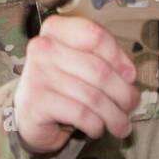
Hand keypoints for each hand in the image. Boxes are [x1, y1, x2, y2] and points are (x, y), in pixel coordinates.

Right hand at [13, 14, 140, 154]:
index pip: (96, 36)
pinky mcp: (37, 102)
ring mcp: (37, 74)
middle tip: (130, 107)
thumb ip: (106, 62)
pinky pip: (81, 114)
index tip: (129, 76)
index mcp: (55, 30)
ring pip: (93, 96)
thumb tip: (129, 77)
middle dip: (123, 93)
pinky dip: (95, 125)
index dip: (119, 58)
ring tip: (120, 125)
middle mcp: (42, 48)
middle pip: (99, 70)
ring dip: (114, 115)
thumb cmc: (61, 87)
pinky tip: (96, 129)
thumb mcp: (82, 66)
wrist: (29, 116)